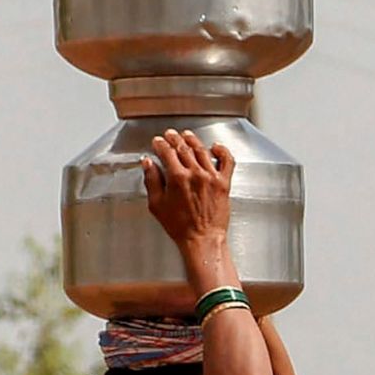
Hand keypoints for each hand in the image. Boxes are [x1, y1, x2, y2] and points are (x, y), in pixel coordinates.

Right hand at [140, 128, 236, 287]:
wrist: (202, 239)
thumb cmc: (179, 227)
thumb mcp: (157, 205)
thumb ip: (152, 181)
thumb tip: (148, 163)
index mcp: (177, 178)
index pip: (167, 152)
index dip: (161, 144)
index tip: (158, 141)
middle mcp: (195, 174)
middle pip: (183, 148)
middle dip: (175, 138)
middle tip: (170, 134)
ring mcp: (211, 177)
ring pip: (202, 150)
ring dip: (192, 140)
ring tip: (187, 135)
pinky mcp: (224, 182)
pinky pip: (226, 160)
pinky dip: (222, 150)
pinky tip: (215, 147)